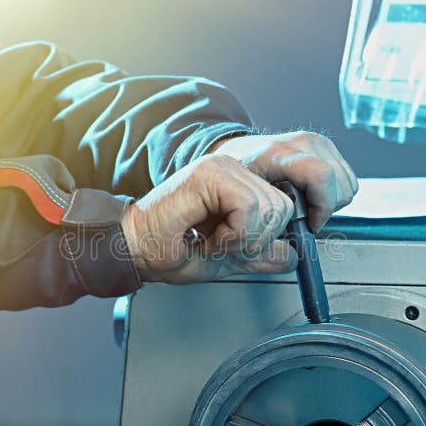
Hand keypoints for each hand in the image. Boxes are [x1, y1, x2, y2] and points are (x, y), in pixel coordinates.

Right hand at [121, 154, 296, 282]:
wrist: (134, 250)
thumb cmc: (168, 250)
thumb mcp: (227, 257)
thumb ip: (260, 253)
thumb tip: (291, 255)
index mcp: (237, 183)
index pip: (284, 206)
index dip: (269, 237)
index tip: (237, 247)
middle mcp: (231, 170)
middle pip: (283, 207)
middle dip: (259, 239)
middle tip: (224, 246)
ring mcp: (220, 168)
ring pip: (270, 207)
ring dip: (244, 238)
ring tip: (214, 241)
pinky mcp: (209, 175)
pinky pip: (249, 207)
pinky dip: (235, 233)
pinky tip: (210, 237)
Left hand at [209, 131, 357, 230]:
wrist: (241, 152)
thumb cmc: (241, 176)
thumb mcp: (247, 200)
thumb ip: (269, 220)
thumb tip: (293, 246)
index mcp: (281, 153)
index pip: (321, 176)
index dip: (322, 207)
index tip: (311, 224)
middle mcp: (304, 143)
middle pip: (340, 185)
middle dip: (326, 209)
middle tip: (303, 216)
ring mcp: (318, 142)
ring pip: (348, 184)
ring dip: (331, 202)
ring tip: (306, 204)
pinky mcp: (327, 146)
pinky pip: (347, 178)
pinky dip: (333, 192)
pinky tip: (311, 194)